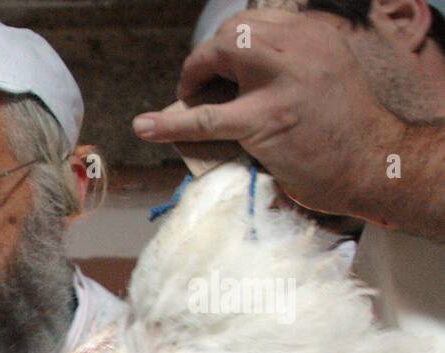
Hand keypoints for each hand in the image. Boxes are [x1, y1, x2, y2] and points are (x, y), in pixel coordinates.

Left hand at [132, 9, 402, 221]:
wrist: (372, 164)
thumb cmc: (343, 128)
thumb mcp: (323, 74)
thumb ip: (285, 64)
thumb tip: (230, 72)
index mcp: (314, 34)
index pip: (254, 22)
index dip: (226, 46)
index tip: (219, 71)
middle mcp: (301, 47)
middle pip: (234, 32)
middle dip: (207, 58)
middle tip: (200, 88)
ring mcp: (284, 82)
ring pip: (220, 55)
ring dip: (194, 76)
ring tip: (188, 100)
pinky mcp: (267, 120)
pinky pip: (206, 117)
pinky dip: (170, 121)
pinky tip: (146, 127)